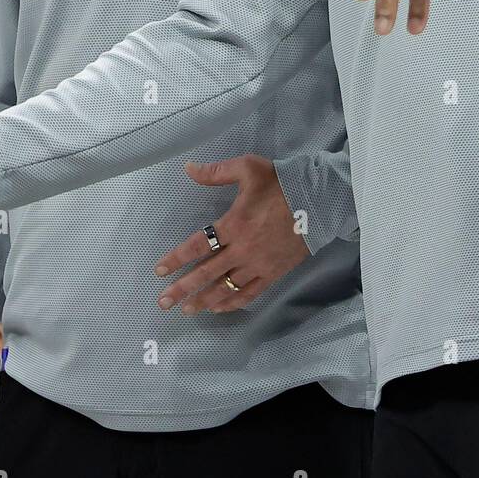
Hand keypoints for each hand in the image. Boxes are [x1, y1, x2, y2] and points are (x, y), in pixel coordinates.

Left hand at [154, 155, 307, 313]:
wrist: (319, 200)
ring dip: (204, 300)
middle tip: (164, 302)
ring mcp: (259, 264)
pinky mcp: (274, 273)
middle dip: (183, 289)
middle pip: (207, 273)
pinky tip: (219, 309)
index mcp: (234, 224)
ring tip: (187, 310)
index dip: (177, 259)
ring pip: (227, 288)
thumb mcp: (248, 167)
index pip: (198, 245)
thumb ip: (216, 172)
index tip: (159, 271)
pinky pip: (250, 293)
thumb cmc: (281, 182)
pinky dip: (233, 302)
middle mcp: (243, 249)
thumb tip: (188, 168)